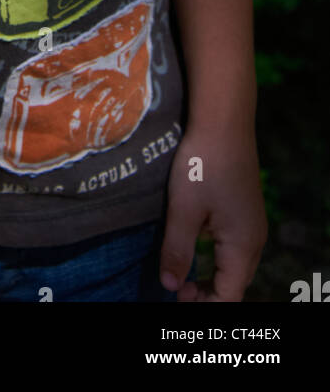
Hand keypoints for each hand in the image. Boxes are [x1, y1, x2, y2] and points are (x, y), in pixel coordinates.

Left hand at [159, 124, 267, 300]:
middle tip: (175, 287)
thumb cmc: (202, 165)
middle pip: (234, 283)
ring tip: (179, 271)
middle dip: (206, 293)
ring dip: (209, 273)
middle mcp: (254, 239)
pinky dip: (213, 254)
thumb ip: (177, 251)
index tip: (175, 297)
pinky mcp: (243, 208)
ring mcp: (251, 222)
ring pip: (233, 263)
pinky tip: (190, 241)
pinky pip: (231, 244)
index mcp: (243, 246)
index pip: (229, 295)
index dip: (203, 304)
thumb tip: (170, 287)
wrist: (223, 121)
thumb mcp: (184, 211)